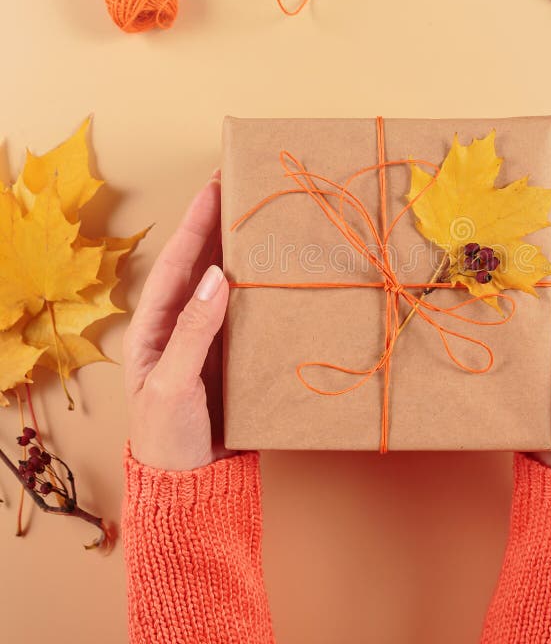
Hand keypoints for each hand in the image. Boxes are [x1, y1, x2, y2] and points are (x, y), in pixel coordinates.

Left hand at [123, 170, 235, 470]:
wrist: (192, 481)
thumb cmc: (167, 436)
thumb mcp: (173, 384)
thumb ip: (192, 332)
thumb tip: (215, 278)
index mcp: (154, 325)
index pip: (177, 261)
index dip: (197, 222)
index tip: (216, 186)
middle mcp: (181, 322)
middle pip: (202, 263)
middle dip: (221, 224)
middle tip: (245, 189)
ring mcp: (208, 336)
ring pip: (227, 283)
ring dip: (243, 251)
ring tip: (265, 219)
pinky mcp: (231, 353)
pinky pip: (247, 312)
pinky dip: (261, 288)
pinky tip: (278, 274)